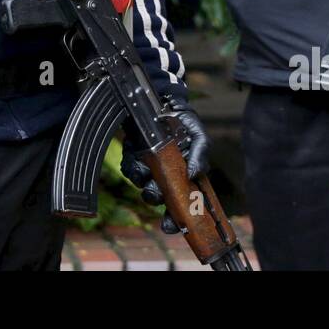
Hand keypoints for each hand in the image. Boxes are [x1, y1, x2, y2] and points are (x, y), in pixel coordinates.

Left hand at [121, 97, 209, 234]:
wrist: (166, 103)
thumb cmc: (186, 125)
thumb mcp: (199, 139)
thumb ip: (200, 157)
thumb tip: (193, 175)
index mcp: (182, 180)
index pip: (179, 207)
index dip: (174, 220)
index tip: (172, 226)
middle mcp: (164, 178)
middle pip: (157, 199)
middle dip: (156, 199)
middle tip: (158, 193)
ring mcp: (148, 169)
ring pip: (142, 185)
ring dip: (144, 181)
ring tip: (148, 169)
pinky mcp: (133, 158)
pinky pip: (129, 169)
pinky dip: (132, 166)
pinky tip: (138, 157)